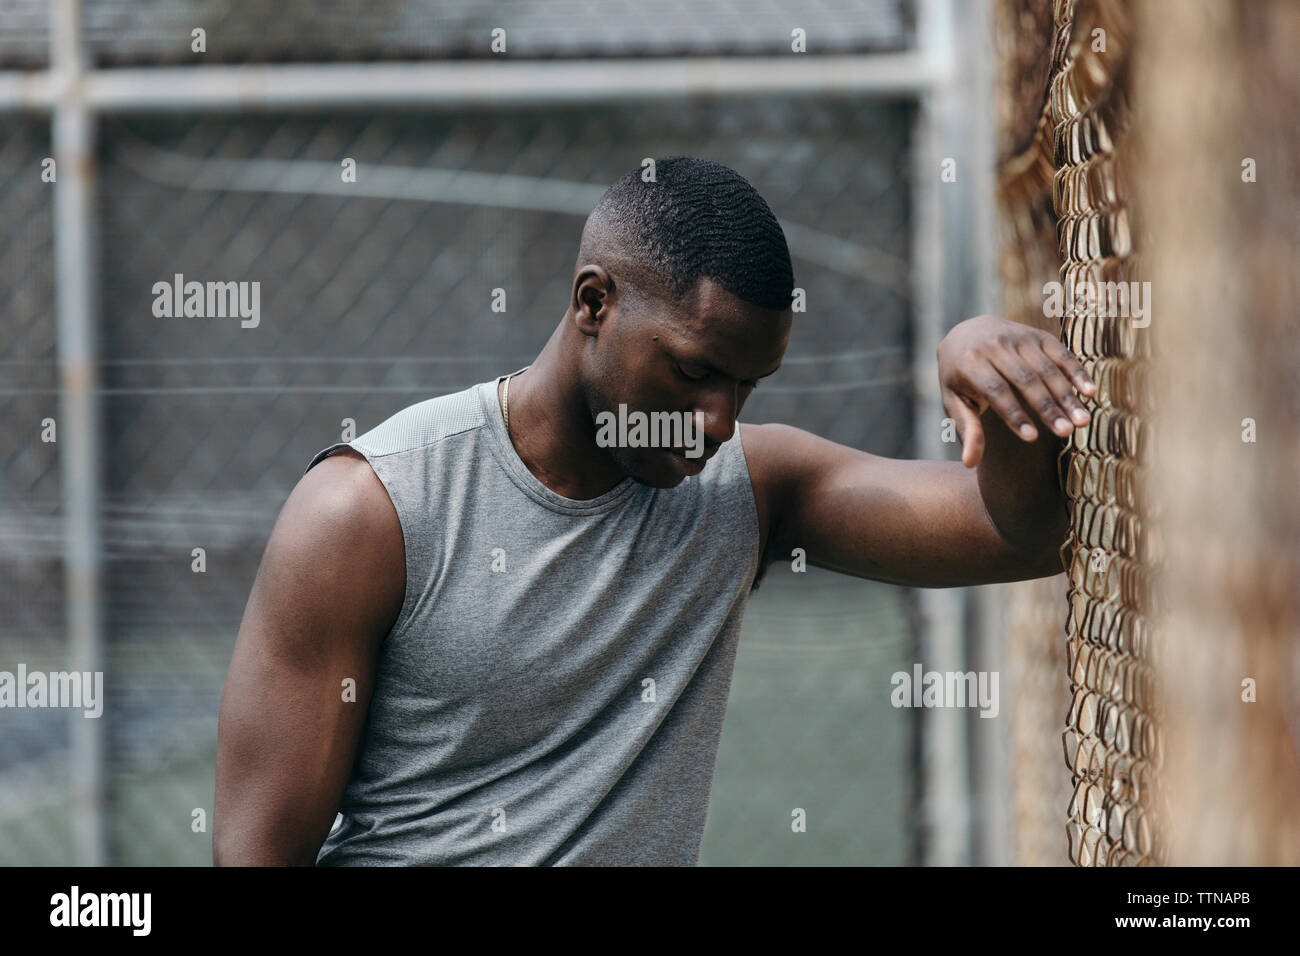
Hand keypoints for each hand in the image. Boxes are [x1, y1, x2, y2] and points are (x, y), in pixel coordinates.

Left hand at [936, 314, 1096, 467]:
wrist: (967, 332)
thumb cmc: (960, 377)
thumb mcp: (953, 400)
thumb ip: (966, 429)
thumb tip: (969, 463)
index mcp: (970, 363)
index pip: (996, 390)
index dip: (1014, 414)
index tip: (1031, 438)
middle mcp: (995, 346)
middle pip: (1026, 380)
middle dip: (1047, 407)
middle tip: (1066, 432)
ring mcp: (1019, 338)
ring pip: (1047, 369)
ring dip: (1067, 395)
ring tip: (1082, 421)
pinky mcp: (1038, 335)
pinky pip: (1061, 353)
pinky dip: (1077, 372)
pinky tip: (1090, 392)